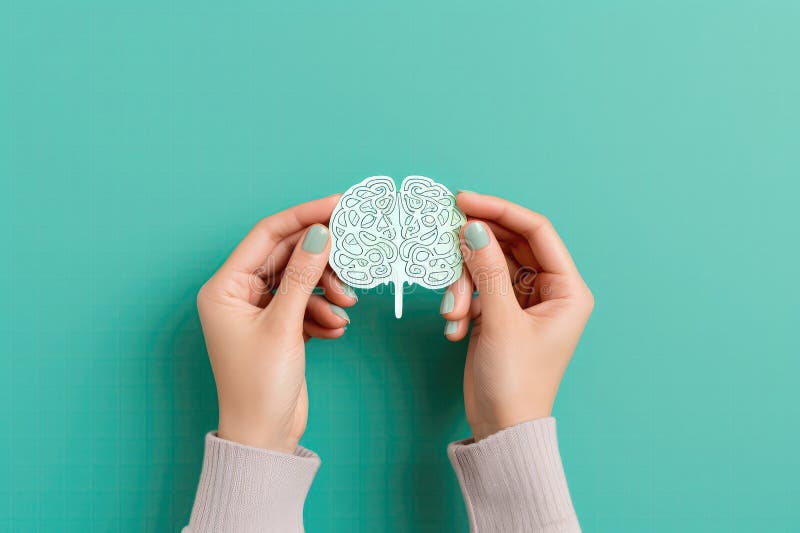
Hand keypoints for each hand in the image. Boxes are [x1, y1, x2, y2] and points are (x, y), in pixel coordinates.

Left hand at [196, 195, 356, 452]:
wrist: (264, 436)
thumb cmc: (259, 386)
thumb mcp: (284, 325)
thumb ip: (304, 275)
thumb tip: (319, 233)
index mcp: (225, 287)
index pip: (267, 234)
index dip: (304, 215)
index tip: (338, 204)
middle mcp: (239, 293)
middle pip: (287, 255)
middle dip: (322, 260)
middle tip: (354, 255)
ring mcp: (260, 310)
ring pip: (301, 280)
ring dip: (327, 291)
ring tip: (345, 308)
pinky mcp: (279, 327)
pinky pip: (306, 303)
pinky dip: (323, 312)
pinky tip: (333, 330)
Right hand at [441, 192, 593, 441]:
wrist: (501, 429)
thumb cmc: (516, 382)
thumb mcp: (501, 321)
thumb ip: (487, 270)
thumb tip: (472, 227)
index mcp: (567, 289)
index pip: (537, 231)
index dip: (500, 210)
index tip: (465, 200)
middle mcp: (548, 290)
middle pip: (508, 246)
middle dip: (475, 252)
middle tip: (446, 241)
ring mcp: (522, 302)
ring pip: (487, 267)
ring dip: (464, 286)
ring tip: (453, 314)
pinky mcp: (500, 314)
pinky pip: (477, 289)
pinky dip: (462, 302)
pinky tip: (456, 328)